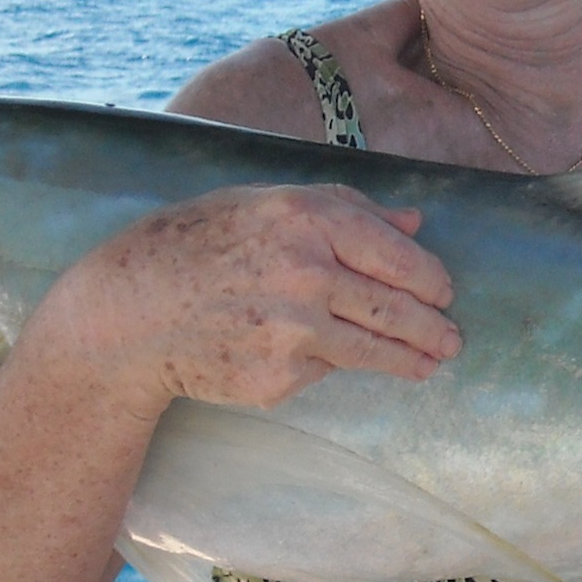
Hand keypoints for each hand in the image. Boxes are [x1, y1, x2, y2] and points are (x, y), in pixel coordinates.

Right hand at [37, 184, 461, 418]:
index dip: (429, 278)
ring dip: (410, 360)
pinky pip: (323, 371)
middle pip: (395, 308)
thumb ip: (343, 208)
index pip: (396, 255)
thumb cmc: (193, 244)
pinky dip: (328, 364)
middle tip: (452, 339)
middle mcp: (307, 274)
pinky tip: (314, 358)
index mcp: (306, 220)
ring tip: (429, 364)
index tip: (444, 292)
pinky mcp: (278, 377)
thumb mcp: (262, 204)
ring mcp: (294, 331)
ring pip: (373, 350)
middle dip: (433, 328)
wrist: (128, 312)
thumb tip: (414, 222)